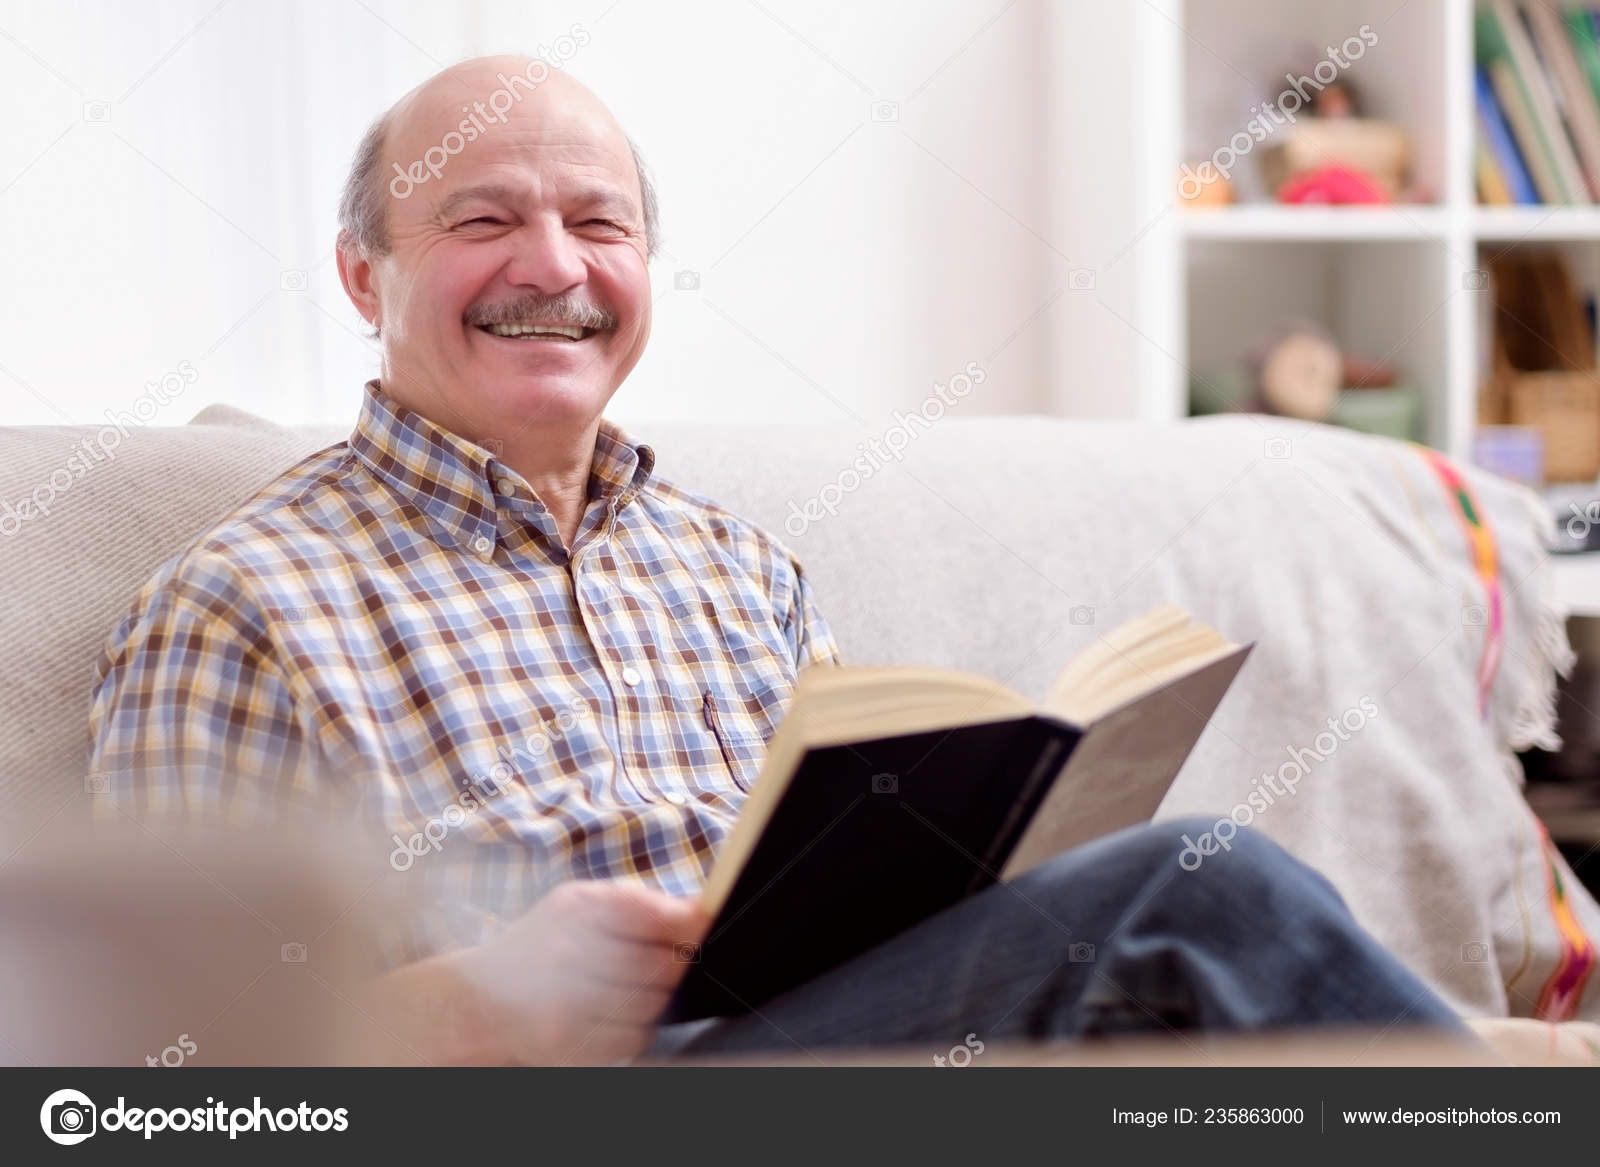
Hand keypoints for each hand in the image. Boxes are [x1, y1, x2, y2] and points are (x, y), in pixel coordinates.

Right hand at [451, 879, 708, 1064]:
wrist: (480, 1004)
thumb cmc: (542, 946)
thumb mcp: (580, 906)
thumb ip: (639, 902)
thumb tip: (701, 907)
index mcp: (573, 911)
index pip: (650, 913)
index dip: (685, 921)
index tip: (700, 923)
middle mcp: (566, 955)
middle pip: (661, 963)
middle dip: (672, 961)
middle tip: (657, 960)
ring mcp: (566, 1005)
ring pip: (653, 1003)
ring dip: (653, 996)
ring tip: (624, 987)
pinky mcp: (569, 1047)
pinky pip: (635, 1038)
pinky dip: (634, 1028)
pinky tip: (611, 1014)